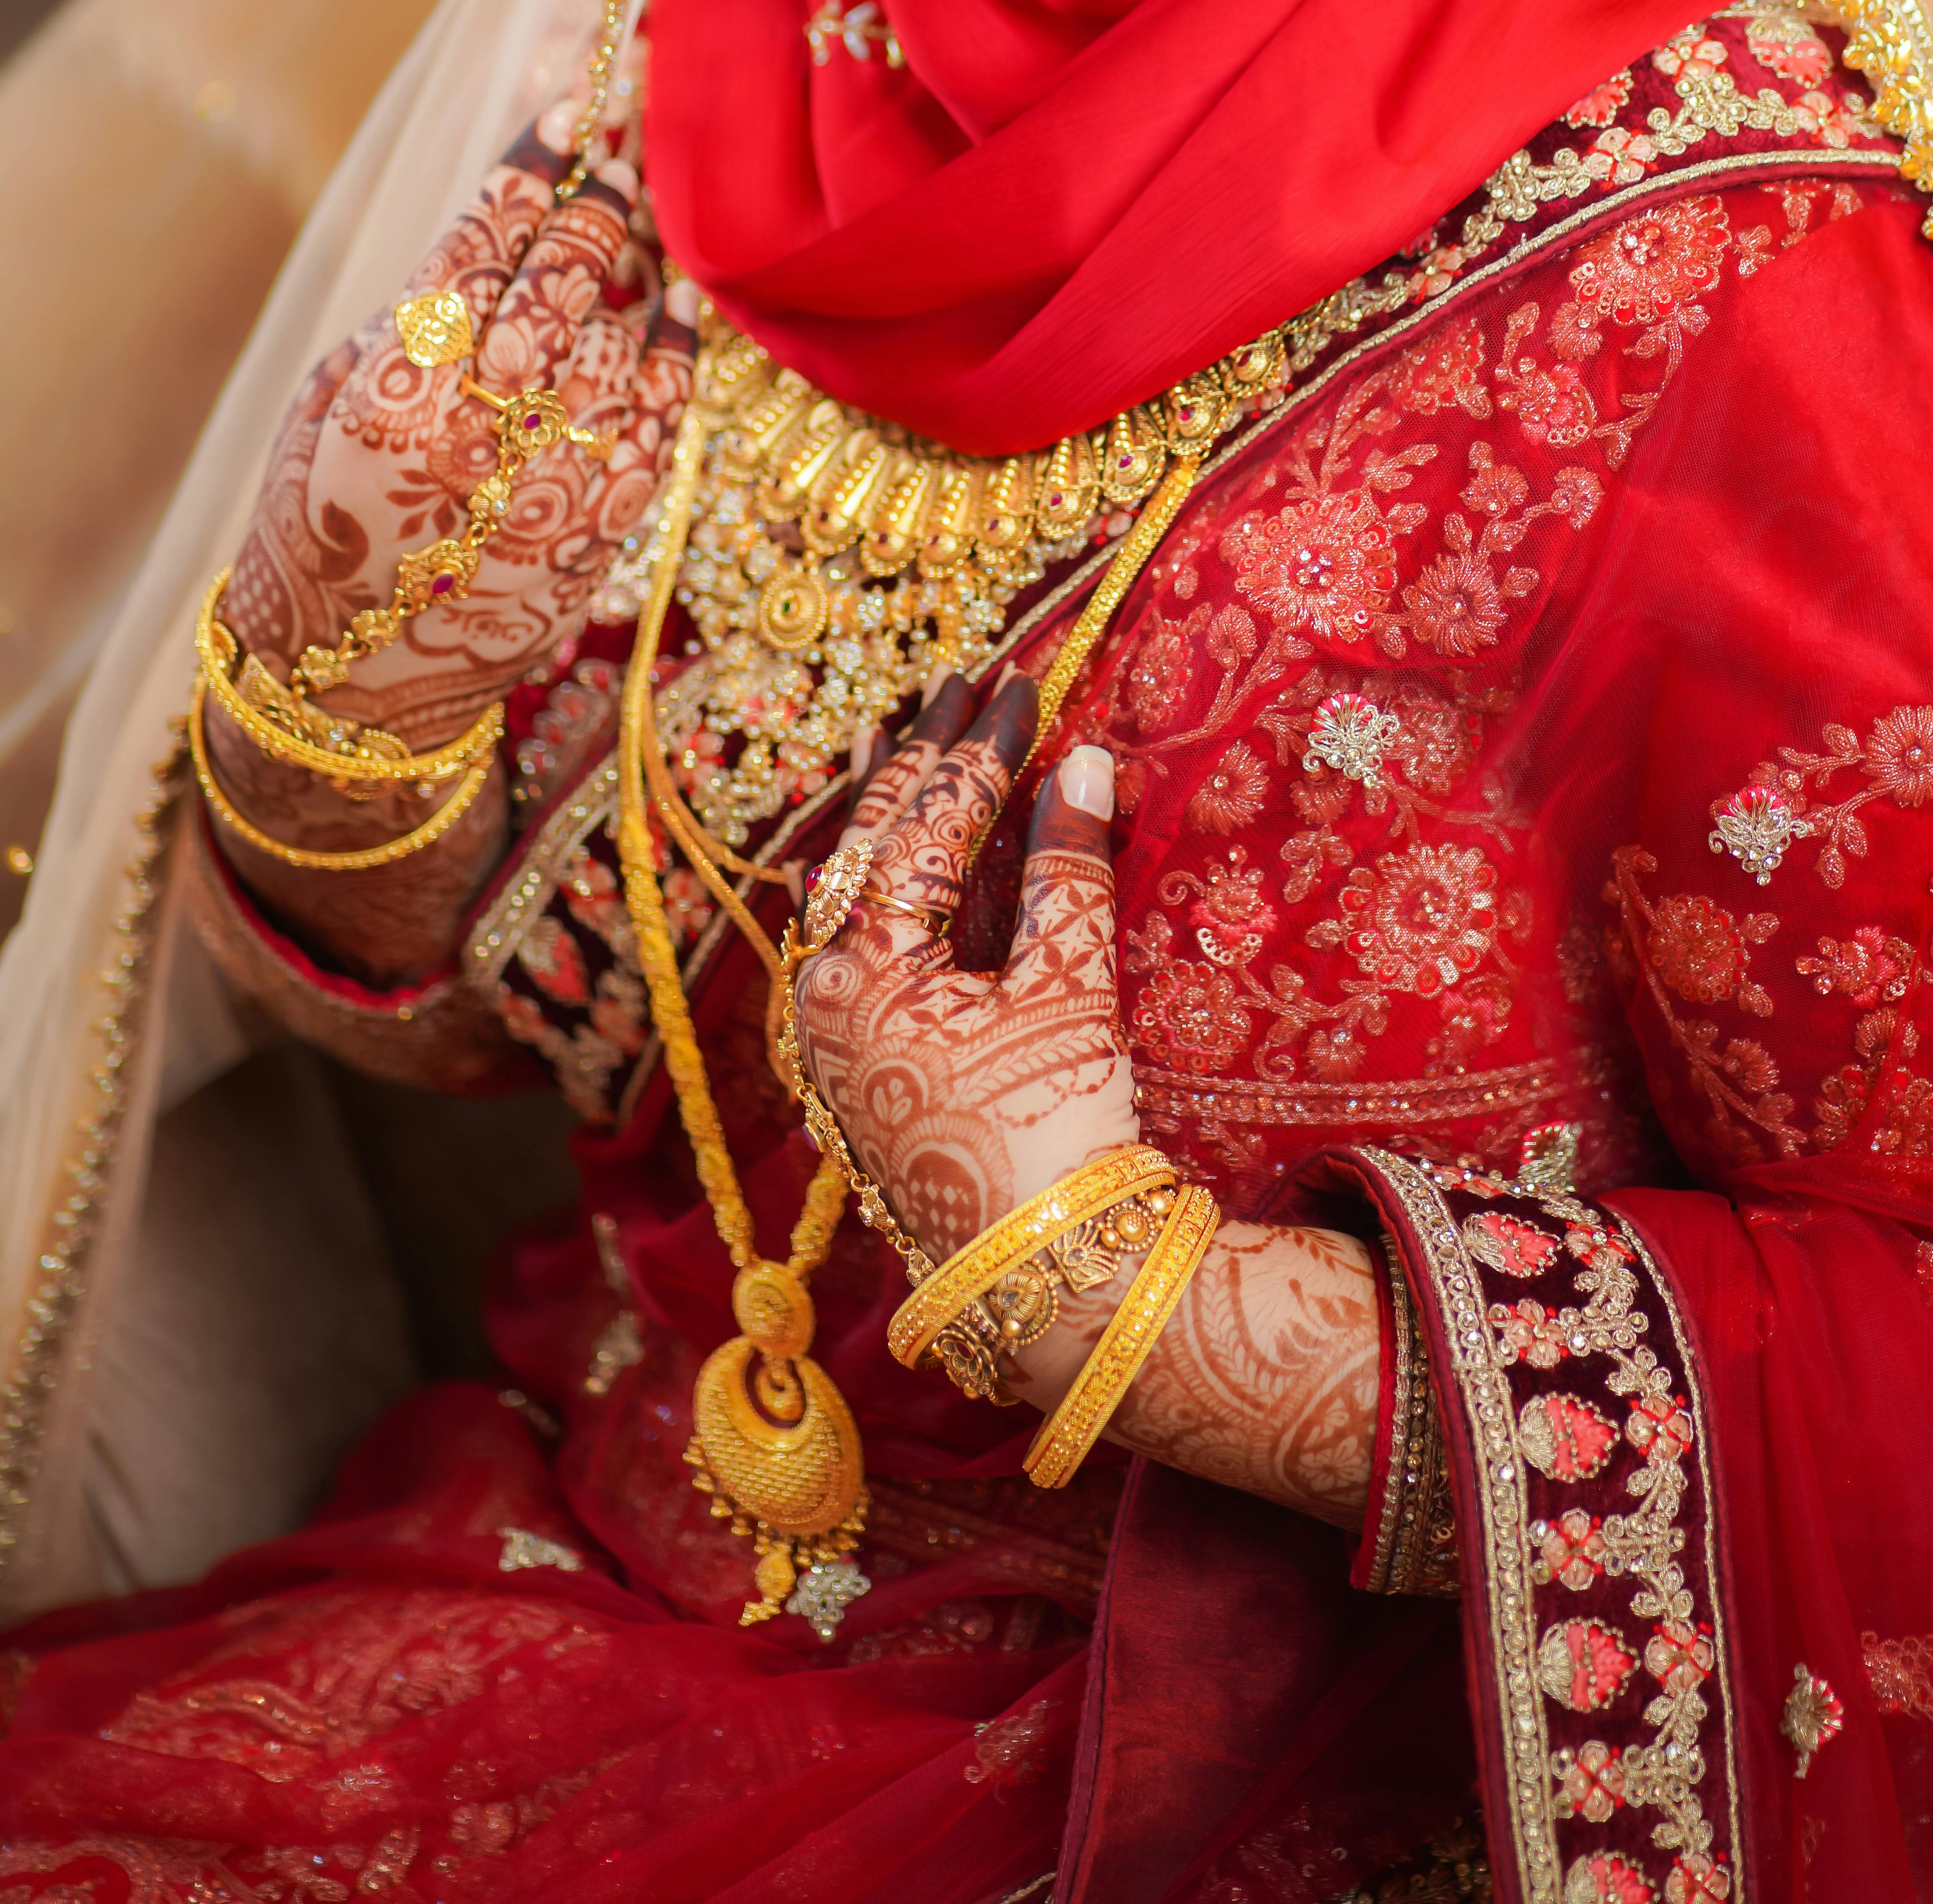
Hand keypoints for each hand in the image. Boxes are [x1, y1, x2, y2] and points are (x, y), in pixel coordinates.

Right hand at [225, 102, 693, 741]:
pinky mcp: (612, 513)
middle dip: (596, 192)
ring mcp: (562, 468)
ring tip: (640, 203)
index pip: (484, 240)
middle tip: (616, 142)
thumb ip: (417, 310)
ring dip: (639, 252)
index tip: (562, 112)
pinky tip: (678, 293)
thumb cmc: (328, 515)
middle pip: (567, 271)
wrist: (357, 673)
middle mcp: (490, 422)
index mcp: (404, 383)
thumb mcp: (337, 396)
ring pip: (625, 324)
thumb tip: (501, 213)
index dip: (529, 166)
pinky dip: (678, 337)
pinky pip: (666, 400)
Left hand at [789, 670, 1136, 1265]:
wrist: (1041, 1274)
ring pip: (851, 890)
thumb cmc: (1053, 1130)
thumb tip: (1081, 764)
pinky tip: (886, 853)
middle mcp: (824, 994)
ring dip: (887, 814)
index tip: (1022, 688)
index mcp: (863, 970)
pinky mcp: (856, 1060)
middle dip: (920, 760)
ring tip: (907, 737)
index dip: (979, 752)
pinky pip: (854, 943)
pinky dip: (879, 885)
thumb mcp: (1066, 989)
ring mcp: (831, 1031)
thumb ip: (1066, 873)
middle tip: (959, 685)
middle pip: (869, 846)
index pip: (924, 827)